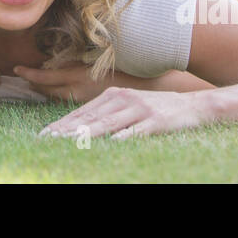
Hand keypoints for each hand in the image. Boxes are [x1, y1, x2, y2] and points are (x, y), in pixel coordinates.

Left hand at [12, 63, 111, 103]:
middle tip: (23, 76)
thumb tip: (53, 63)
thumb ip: (72, 62)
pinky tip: (55, 89)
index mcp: (77, 76)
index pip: (45, 77)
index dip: (29, 73)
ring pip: (55, 96)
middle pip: (47, 90)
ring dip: (44, 89)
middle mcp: (76, 91)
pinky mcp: (87, 106)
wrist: (139, 85)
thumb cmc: (117, 65)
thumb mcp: (92, 58)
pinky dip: (56, 93)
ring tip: (35, 83)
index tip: (16, 69)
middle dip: (34, 84)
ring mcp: (82, 101)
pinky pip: (66, 100)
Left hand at [38, 86, 206, 139]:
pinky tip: (111, 143)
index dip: (62, 123)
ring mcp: (140, 109)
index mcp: (113, 94)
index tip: (45, 134)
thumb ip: (107, 113)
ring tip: (70, 142)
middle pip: (91, 117)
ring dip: (87, 133)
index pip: (82, 111)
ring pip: (109, 123)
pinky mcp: (156, 121)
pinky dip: (124, 136)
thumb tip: (80, 127)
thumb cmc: (155, 108)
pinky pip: (137, 131)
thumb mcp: (128, 104)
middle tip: (47, 140)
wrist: (192, 105)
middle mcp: (123, 99)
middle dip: (67, 130)